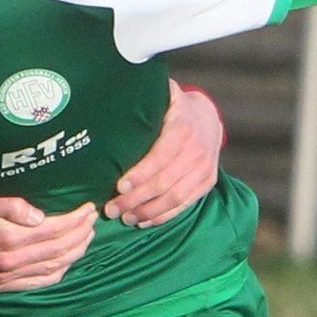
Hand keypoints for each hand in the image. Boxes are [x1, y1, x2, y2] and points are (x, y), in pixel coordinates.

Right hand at [0, 195, 96, 291]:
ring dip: (74, 254)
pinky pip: (36, 285)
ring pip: (51, 270)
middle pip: (58, 251)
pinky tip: (66, 262)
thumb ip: (11, 206)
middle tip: (93, 219)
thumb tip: (40, 215)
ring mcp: (4, 279)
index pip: (54, 230)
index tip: (88, 207)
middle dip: (80, 235)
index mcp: (7, 240)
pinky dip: (56, 274)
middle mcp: (9, 264)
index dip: (75, 220)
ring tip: (86, 237)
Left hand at [106, 84, 227, 228]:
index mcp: (183, 127)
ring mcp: (205, 168)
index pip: (160, 156)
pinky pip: (185, 205)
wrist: (208, 118)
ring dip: (147, 212)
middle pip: (164, 183)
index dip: (139, 174)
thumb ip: (143, 98)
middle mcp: (198, 150)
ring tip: (124, 218)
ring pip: (174, 198)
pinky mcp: (207, 182)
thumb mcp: (162, 96)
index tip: (118, 186)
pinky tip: (144, 221)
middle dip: (135, 199)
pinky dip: (163, 216)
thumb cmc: (172, 107)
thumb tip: (108, 95)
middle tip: (111, 208)